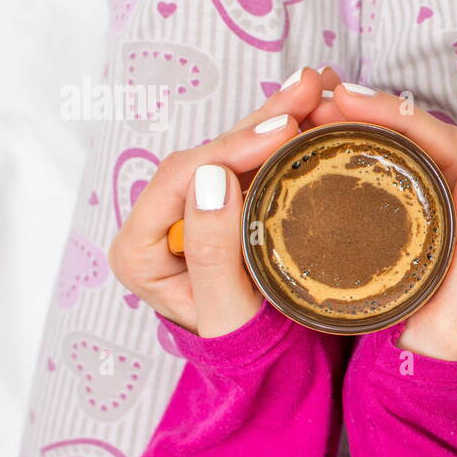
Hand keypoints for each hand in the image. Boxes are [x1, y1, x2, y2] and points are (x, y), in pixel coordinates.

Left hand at [109, 70, 328, 335]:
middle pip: (207, 156)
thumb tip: (214, 178)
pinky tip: (311, 106)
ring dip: (274, 116)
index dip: (231, 150)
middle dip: (259, 121)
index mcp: (141, 250)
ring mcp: (193, 212)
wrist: (271, 372)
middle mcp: (159, 223)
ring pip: (229, 151)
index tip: (283, 131)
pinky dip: (281, 132)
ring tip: (316, 84)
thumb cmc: (250, 351)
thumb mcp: (230, 316)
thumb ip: (215, 253)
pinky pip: (249, 162)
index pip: (181, 181)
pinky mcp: (223, 207)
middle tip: (308, 90)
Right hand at [313, 84, 456, 360]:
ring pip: (410, 155)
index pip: (453, 148)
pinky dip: (364, 153)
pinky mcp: (423, 228)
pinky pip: (396, 175)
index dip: (402, 118)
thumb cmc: (445, 356)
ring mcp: (451, 217)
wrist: (429, 392)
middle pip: (430, 143)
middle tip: (322, 99)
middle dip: (378, 113)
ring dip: (368, 128)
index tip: (348, 101)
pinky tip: (330, 145)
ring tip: (318, 112)